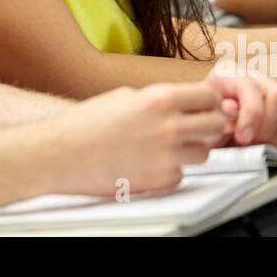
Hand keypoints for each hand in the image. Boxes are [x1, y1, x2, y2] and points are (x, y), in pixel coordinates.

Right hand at [53, 83, 229, 195]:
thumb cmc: (86, 123)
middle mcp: (169, 127)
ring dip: (192, 149)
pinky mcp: (159, 180)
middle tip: (196, 126)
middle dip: (208, 125)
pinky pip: (181, 174)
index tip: (205, 106)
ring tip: (170, 146)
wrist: (61, 154)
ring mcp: (167, 156)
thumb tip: (181, 104)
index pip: (209, 97)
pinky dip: (172, 169)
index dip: (209, 101)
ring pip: (205, 153)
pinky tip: (151, 162)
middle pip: (216, 125)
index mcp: (160, 99)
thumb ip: (157, 99)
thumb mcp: (124, 96)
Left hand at [206, 61, 276, 148]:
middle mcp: (256, 80)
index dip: (251, 115)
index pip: (251, 87)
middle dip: (267, 127)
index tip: (243, 137)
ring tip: (256, 146)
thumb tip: (231, 113)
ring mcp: (276, 95)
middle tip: (251, 144)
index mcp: (229, 74)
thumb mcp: (204, 120)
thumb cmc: (206, 124)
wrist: (210, 134)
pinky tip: (272, 145)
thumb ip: (216, 116)